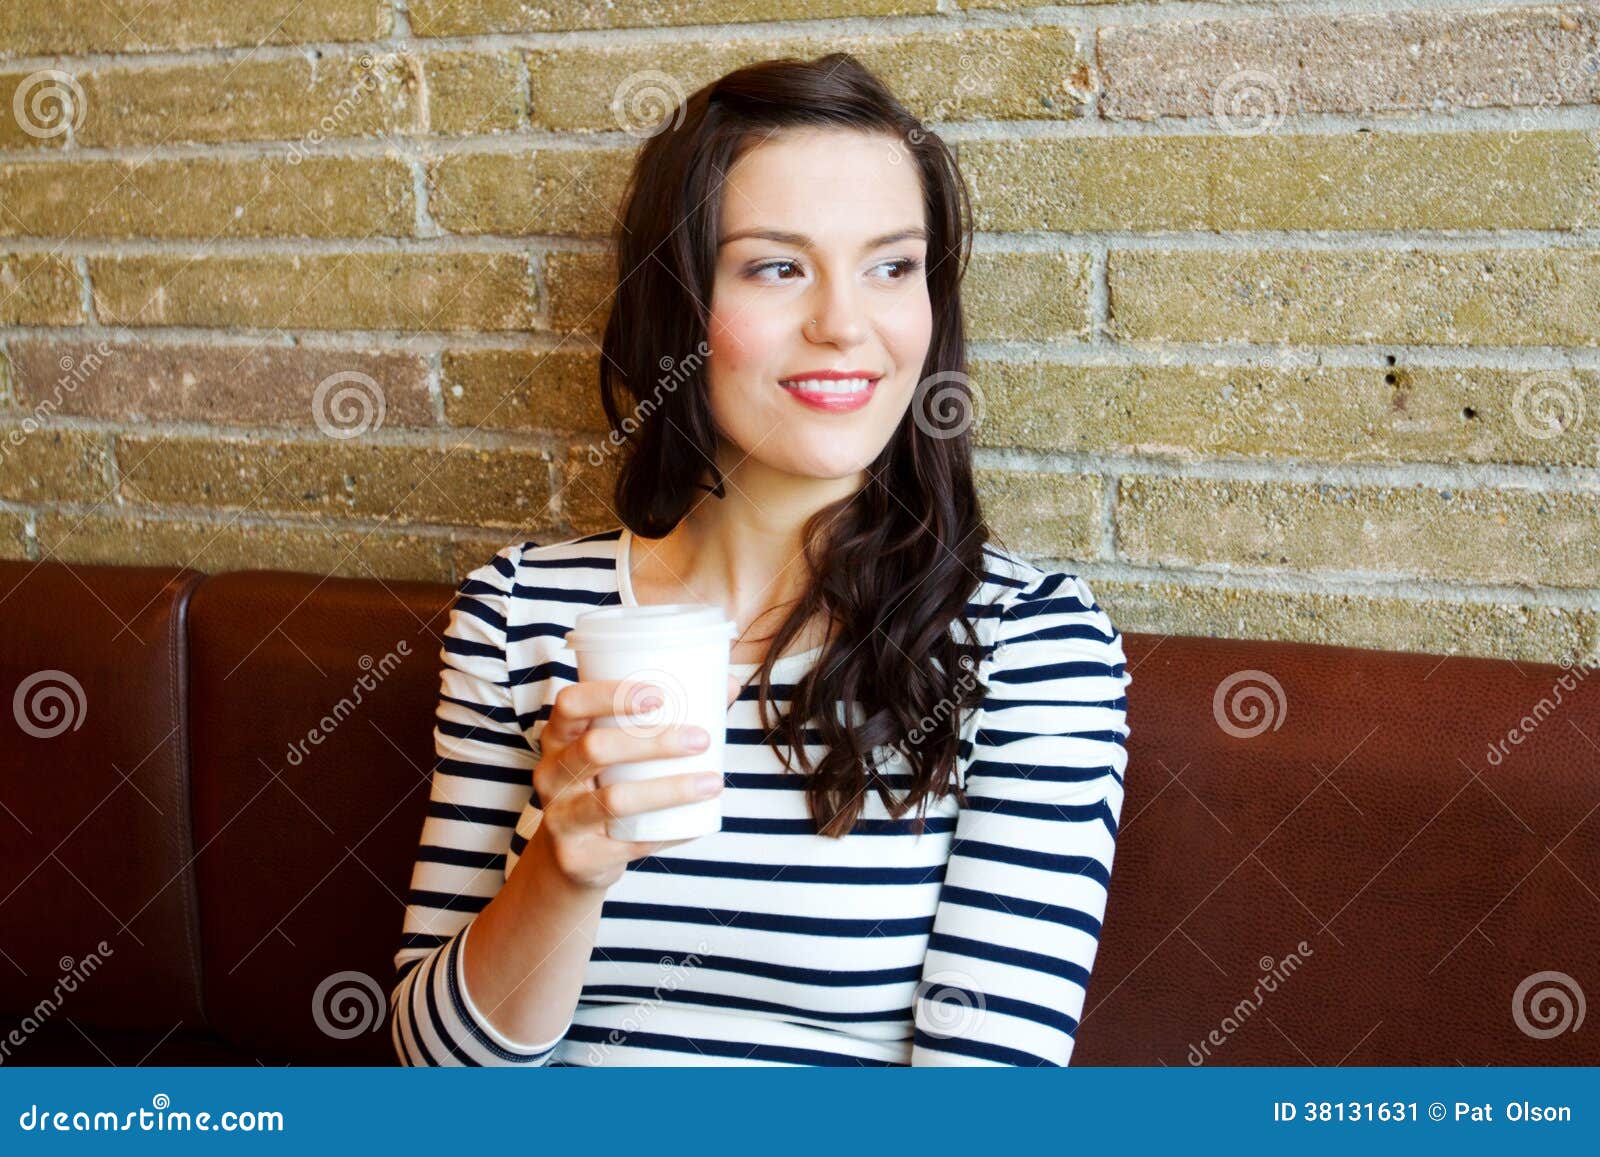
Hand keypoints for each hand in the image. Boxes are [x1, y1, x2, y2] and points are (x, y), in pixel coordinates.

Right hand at [526, 673, 741, 891]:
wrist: (569, 860)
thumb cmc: (603, 786)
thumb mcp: (618, 751)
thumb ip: (667, 718)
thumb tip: (730, 683)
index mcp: (558, 738)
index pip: (571, 703)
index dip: (611, 695)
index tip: (659, 695)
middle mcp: (550, 775)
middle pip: (595, 748)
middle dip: (654, 742)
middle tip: (702, 739)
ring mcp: (559, 818)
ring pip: (615, 800)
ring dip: (670, 790)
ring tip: (712, 782)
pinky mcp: (577, 857)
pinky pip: (630, 843)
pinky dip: (670, 832)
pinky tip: (697, 823)